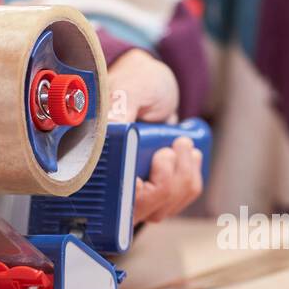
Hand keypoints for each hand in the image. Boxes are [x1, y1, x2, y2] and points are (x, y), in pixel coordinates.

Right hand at [104, 49, 202, 223]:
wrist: (155, 82)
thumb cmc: (137, 81)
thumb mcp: (130, 87)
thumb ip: (120, 104)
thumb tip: (112, 126)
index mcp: (97, 156)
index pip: (111, 197)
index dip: (139, 192)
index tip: (160, 159)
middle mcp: (112, 176)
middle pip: (142, 208)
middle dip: (169, 180)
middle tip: (178, 144)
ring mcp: (135, 185)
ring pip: (163, 207)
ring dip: (184, 176)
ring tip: (183, 143)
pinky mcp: (156, 187)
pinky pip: (178, 199)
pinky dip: (191, 177)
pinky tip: (189, 154)